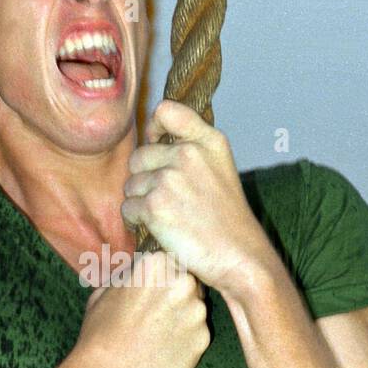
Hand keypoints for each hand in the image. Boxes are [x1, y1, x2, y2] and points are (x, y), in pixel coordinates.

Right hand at [73, 252, 210, 367]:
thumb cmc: (100, 334)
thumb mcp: (104, 291)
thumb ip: (129, 276)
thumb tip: (137, 273)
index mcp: (157, 264)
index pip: (170, 262)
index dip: (161, 278)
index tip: (151, 293)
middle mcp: (182, 282)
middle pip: (188, 283)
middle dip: (176, 296)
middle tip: (155, 316)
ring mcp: (197, 310)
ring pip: (195, 309)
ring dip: (182, 319)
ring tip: (157, 336)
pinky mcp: (204, 338)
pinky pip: (198, 334)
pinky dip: (186, 341)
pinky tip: (164, 351)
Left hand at [120, 100, 274, 294]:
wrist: (239, 257)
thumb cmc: (227, 219)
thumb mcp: (221, 168)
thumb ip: (192, 146)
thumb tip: (152, 138)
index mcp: (208, 140)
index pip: (165, 111)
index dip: (153, 128)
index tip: (157, 146)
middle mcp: (188, 153)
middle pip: (139, 156)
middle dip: (145, 179)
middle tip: (168, 201)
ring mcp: (169, 178)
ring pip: (131, 185)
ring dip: (141, 203)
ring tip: (168, 217)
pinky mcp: (154, 205)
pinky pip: (127, 208)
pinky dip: (138, 222)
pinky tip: (160, 230)